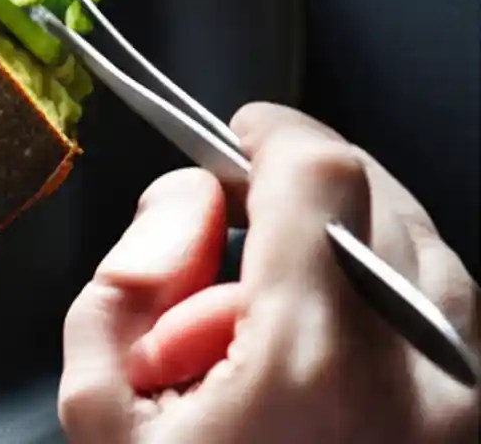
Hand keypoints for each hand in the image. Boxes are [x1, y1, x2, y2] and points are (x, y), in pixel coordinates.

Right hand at [58, 102, 479, 442]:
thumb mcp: (102, 418)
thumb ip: (124, 286)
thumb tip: (185, 204)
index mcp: (313, 360)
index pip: (319, 173)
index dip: (273, 130)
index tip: (239, 131)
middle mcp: (420, 376)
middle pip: (380, 201)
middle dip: (298, 194)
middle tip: (232, 242)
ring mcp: (467, 409)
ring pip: (427, 255)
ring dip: (349, 248)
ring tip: (273, 319)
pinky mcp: (478, 429)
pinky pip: (452, 318)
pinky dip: (388, 300)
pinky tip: (323, 351)